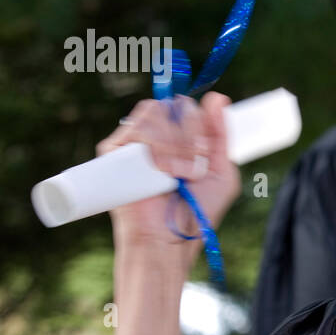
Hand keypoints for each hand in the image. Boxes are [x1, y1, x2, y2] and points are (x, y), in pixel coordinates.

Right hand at [96, 92, 240, 269]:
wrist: (170, 237)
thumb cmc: (196, 211)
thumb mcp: (222, 171)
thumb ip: (221, 135)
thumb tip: (217, 97)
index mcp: (180, 137)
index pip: (187, 106)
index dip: (200, 123)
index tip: (206, 152)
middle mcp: (155, 136)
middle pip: (173, 104)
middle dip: (191, 135)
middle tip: (193, 168)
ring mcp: (133, 142)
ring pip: (155, 112)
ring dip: (175, 145)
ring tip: (176, 175)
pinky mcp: (113, 152)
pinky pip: (136, 128)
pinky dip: (156, 147)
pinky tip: (161, 171)